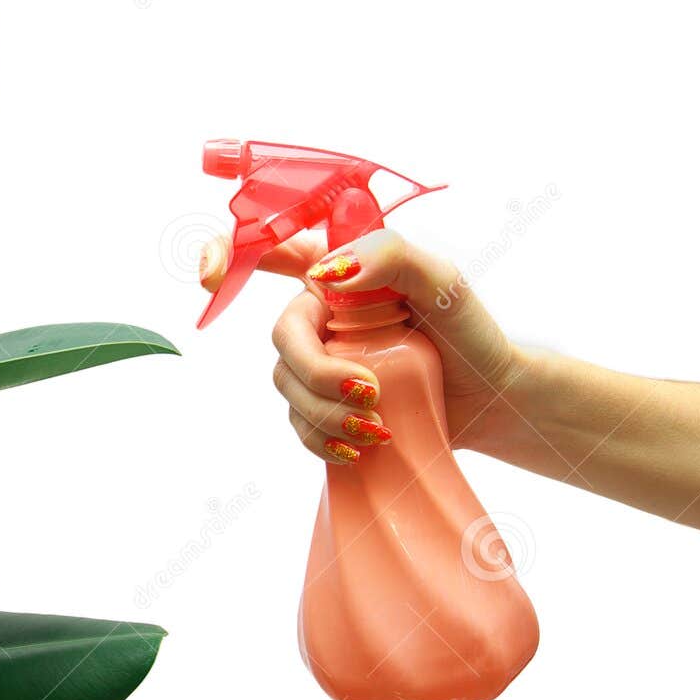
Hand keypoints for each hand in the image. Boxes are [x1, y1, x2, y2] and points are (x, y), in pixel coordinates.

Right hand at [207, 228, 521, 461]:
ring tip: (378, 428)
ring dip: (326, 411)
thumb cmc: (467, 330)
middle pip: (283, 337)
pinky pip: (299, 426)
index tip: (209, 277)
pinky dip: (321, 441)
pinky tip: (355, 450)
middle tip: (370, 392)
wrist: (489, 399)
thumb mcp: (441, 280)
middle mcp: (320, 315)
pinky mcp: (328, 407)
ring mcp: (321, 363)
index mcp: (337, 272)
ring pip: (288, 386)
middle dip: (316, 372)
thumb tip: (328, 274)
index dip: (225, 256)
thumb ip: (387, 256)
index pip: (270, 250)